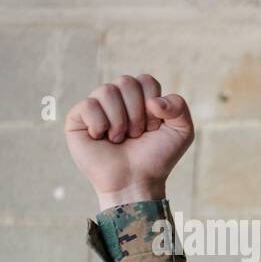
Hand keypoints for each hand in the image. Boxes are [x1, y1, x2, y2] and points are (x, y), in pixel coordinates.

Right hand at [64, 74, 193, 208]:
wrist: (136, 181)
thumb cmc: (157, 158)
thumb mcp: (182, 132)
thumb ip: (179, 106)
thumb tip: (153, 100)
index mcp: (140, 98)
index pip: (146, 81)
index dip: (153, 105)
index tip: (154, 127)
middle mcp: (117, 99)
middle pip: (126, 82)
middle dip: (137, 113)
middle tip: (137, 134)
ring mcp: (97, 107)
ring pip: (106, 90)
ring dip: (120, 121)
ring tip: (120, 139)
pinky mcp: (77, 118)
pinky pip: (88, 104)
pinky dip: (100, 125)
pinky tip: (101, 138)